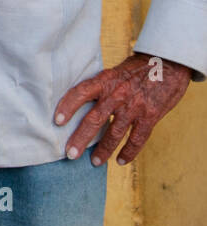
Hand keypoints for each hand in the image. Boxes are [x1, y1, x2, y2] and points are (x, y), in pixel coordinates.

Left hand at [54, 53, 190, 166]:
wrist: (168, 64)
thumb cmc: (137, 68)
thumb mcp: (114, 72)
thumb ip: (100, 86)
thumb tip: (81, 101)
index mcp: (105, 80)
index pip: (80, 93)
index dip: (67, 106)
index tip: (57, 121)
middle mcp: (117, 94)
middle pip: (94, 119)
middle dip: (80, 139)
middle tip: (70, 154)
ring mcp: (134, 106)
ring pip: (115, 133)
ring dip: (103, 150)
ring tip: (95, 162)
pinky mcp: (150, 116)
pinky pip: (138, 138)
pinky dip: (129, 151)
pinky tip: (121, 161)